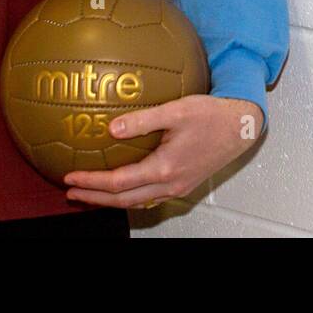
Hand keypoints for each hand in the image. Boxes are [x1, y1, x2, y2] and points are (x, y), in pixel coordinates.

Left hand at [62, 95, 263, 208]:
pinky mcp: (185, 183)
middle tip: (72, 193)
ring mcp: (178, 187)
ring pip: (137, 202)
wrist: (242, 126)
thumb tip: (112, 127)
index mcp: (164, 168)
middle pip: (124, 200)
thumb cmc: (213, 115)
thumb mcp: (177, 110)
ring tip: (92, 193)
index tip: (70, 178)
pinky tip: (126, 187)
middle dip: (95, 199)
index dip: (91, 183)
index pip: (118, 182)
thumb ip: (143, 119)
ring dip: (111, 200)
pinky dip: (131, 196)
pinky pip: (151, 197)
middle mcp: (170, 184)